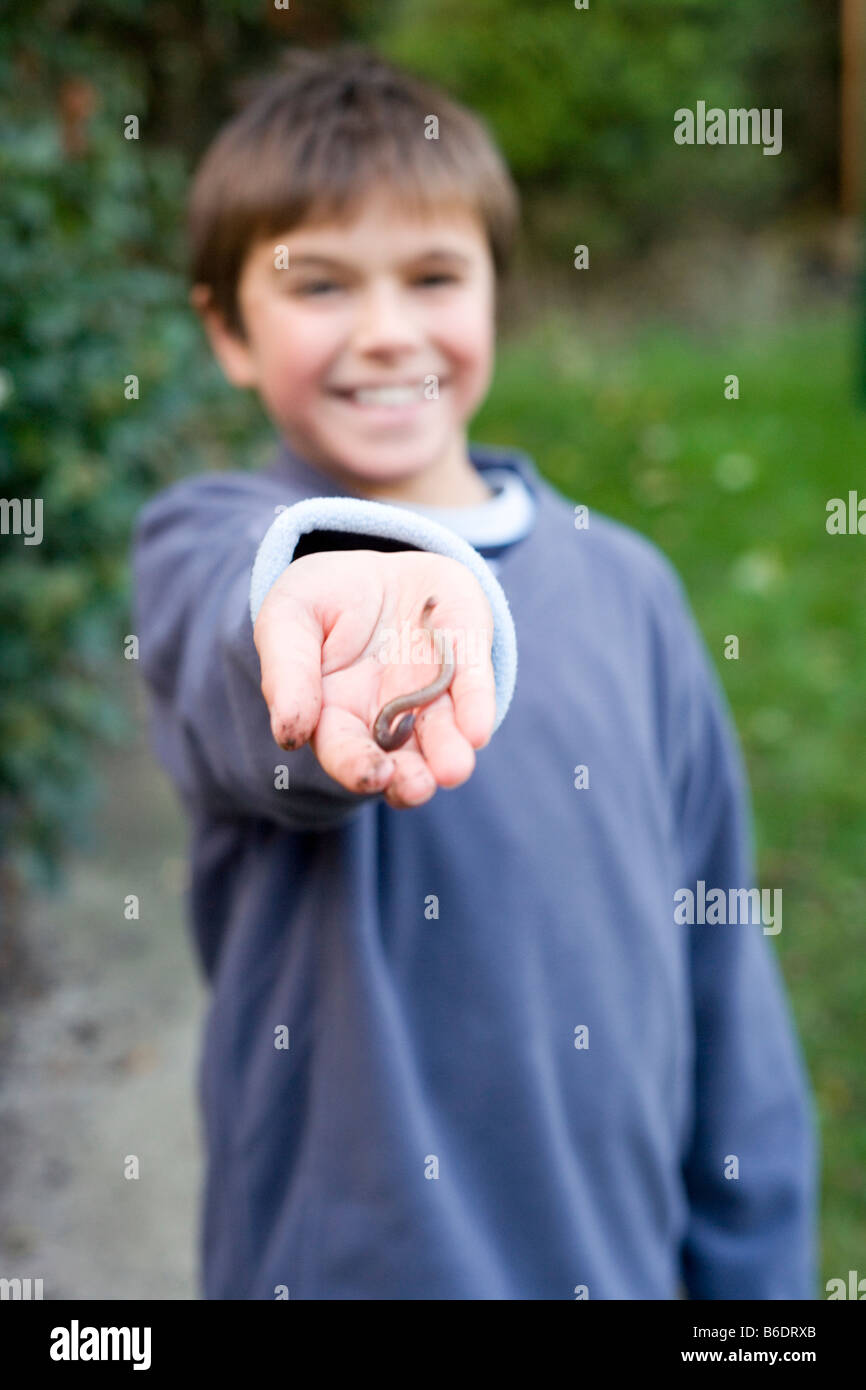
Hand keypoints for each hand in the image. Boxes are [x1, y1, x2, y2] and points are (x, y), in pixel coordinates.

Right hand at [253, 549, 495, 808]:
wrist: (376, 565)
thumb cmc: (321, 599)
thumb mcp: (289, 617)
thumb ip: (287, 671)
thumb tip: (288, 732)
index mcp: (334, 714)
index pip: (344, 750)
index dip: (357, 766)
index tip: (373, 773)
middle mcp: (386, 717)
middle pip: (397, 761)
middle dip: (408, 779)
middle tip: (417, 786)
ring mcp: (430, 694)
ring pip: (440, 736)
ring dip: (448, 754)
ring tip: (453, 769)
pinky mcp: (466, 663)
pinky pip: (473, 686)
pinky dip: (476, 706)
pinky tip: (477, 728)